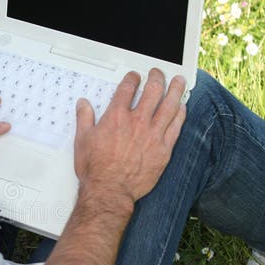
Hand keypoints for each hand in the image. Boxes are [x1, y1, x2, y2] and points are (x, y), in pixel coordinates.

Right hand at [74, 68, 186, 205]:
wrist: (109, 190)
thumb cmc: (96, 169)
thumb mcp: (82, 140)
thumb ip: (84, 119)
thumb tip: (83, 105)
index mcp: (116, 117)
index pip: (128, 89)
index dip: (132, 79)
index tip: (135, 77)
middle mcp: (137, 122)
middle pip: (152, 91)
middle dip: (156, 78)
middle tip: (158, 73)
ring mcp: (153, 134)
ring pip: (169, 105)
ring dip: (175, 90)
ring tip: (178, 82)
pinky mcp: (163, 149)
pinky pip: (176, 126)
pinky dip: (180, 114)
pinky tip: (182, 107)